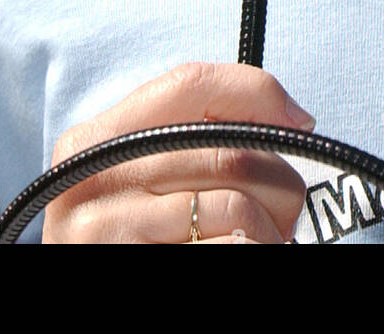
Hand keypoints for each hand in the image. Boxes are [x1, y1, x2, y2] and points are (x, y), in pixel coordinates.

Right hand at [41, 61, 314, 243]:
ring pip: (238, 208)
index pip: (189, 84)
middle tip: (282, 211)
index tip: (299, 120)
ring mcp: (105, 234)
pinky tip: (242, 257)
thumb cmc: (137, 234)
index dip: (255, 93)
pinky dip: (255, 252)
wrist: (83, 299)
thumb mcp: (145, 175)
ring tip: (260, 240)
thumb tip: (294, 117)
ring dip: (270, 230)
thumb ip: (195, 134)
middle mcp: (91, 181)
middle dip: (278, 183)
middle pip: (230, 153)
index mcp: (94, 141)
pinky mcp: (135, 270)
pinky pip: (231, 250)